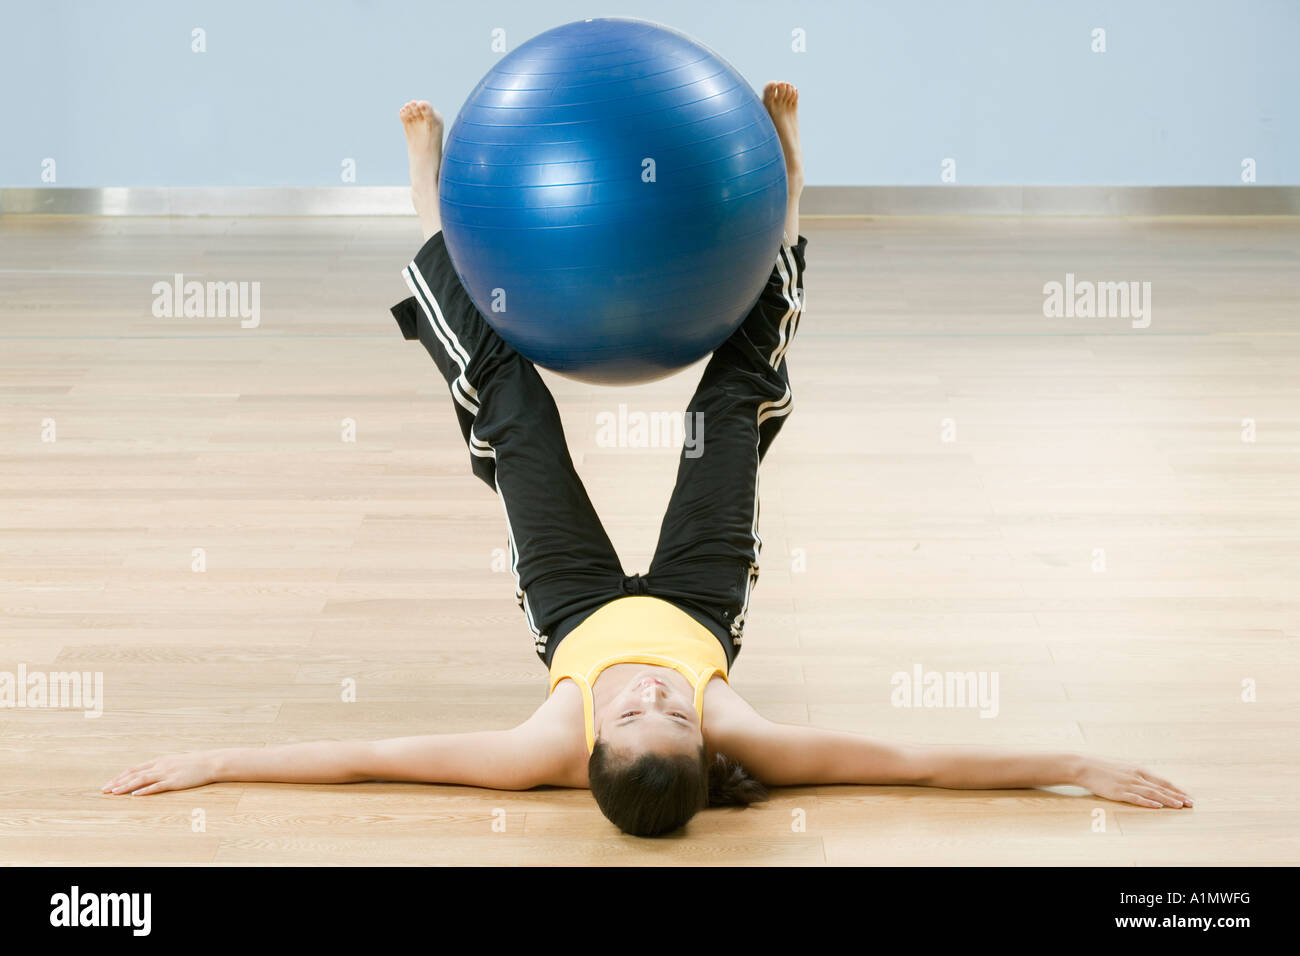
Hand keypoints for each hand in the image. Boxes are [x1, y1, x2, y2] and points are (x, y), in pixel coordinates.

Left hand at [102, 751, 221, 795]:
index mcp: (159, 761)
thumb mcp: (175, 762)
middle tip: (104, 790)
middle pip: (134, 774)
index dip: (120, 776)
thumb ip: (162, 767)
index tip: (109, 784)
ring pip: (142, 780)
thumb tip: (151, 774)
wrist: (211, 762)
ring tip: (114, 792)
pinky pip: (157, 787)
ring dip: (126, 786)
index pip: (134, 769)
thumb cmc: (194, 764)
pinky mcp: (174, 781)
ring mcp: (167, 773)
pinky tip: (136, 795)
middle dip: (118, 782)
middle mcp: (160, 766)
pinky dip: (145, 791)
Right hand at [1074, 756, 1191, 808]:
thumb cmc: (1103, 768)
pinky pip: (1136, 798)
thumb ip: (1137, 775)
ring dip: (1167, 800)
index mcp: (1138, 770)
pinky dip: (1147, 802)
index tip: (1188, 796)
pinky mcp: (1118, 792)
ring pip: (1152, 793)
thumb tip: (1150, 783)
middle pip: (1161, 787)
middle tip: (1191, 803)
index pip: (1162, 781)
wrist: (1084, 766)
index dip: (1176, 789)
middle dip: (1177, 796)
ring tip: (1179, 806)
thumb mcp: (1123, 768)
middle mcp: (1136, 776)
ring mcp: (1127, 784)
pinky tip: (1157, 806)